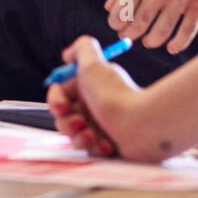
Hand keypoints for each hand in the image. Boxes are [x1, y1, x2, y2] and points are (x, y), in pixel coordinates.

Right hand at [44, 36, 162, 160]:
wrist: (142, 127)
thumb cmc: (115, 97)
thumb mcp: (94, 63)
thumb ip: (82, 48)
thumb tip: (68, 54)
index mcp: (89, 86)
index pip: (60, 94)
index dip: (56, 101)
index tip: (61, 107)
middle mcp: (94, 104)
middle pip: (63, 117)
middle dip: (67, 122)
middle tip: (80, 123)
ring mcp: (100, 126)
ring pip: (74, 136)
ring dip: (79, 137)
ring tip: (93, 136)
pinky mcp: (107, 145)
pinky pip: (90, 149)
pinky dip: (96, 147)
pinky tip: (108, 145)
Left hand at [106, 0, 197, 51]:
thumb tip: (108, 6)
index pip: (121, 11)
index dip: (116, 23)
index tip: (117, 26)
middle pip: (138, 24)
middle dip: (130, 34)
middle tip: (129, 37)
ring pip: (161, 32)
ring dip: (151, 41)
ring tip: (148, 41)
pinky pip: (187, 31)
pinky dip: (178, 44)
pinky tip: (172, 47)